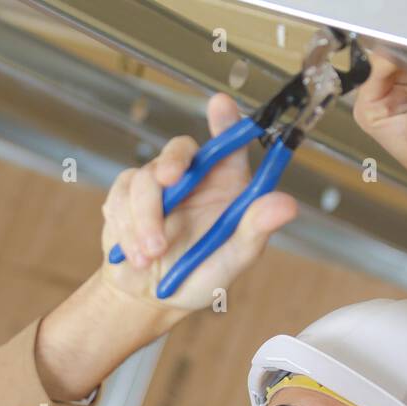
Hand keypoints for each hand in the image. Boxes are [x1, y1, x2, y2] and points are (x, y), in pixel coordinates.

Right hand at [99, 93, 297, 314]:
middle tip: (169, 180)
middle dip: (170, 163)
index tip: (220, 105)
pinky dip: (125, 230)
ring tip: (151, 256)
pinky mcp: (125, 197)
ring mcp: (157, 185)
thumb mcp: (234, 258)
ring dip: (144, 220)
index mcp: (226, 183)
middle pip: (178, 150)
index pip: (229, 143)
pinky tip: (135, 255)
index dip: (226, 120)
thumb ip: (256, 229)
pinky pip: (118, 200)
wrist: (152, 299)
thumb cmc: (199, 275)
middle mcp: (192, 177)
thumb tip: (287, 205)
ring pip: (143, 180)